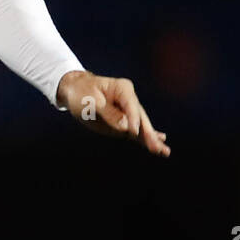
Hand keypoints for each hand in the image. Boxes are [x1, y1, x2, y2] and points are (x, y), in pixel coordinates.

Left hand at [56, 71, 170, 156]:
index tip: (132, 132)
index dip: (133, 119)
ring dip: (152, 139)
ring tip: (164, 151)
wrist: (75, 92)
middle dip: (148, 133)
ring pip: (141, 127)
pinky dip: (145, 139)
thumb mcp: (91, 101)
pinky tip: (159, 144)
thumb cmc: (82, 93)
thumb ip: (108, 113)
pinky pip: (136, 132)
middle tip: (156, 146)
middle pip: (141, 118)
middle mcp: (129, 100)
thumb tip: (125, 126)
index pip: (131, 106)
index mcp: (122, 88)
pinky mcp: (124, 123)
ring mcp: (128, 112)